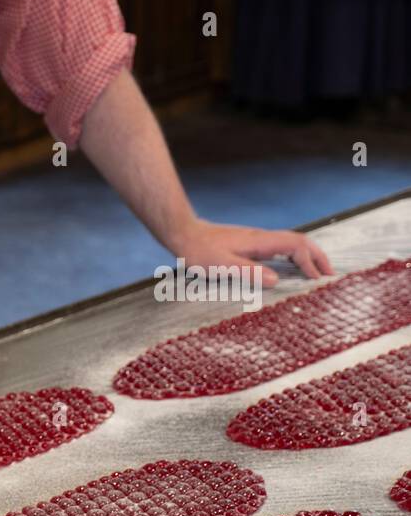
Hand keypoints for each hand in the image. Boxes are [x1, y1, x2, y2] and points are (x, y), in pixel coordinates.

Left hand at [167, 219, 333, 287]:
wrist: (185, 235)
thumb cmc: (200, 251)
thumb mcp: (222, 265)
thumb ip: (249, 272)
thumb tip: (276, 280)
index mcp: (260, 242)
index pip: (295, 246)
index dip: (310, 261)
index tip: (317, 279)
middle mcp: (262, 238)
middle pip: (299, 242)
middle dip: (317, 256)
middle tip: (330, 274)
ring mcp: (258, 240)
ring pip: (291, 243)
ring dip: (307, 255)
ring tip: (317, 272)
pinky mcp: (251, 244)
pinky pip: (280, 247)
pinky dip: (293, 256)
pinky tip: (293, 266)